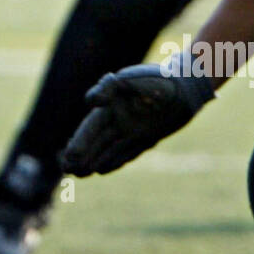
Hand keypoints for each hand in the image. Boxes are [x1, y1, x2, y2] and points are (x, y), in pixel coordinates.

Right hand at [60, 57, 214, 176]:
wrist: (186, 84)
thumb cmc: (159, 79)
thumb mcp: (132, 80)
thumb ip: (109, 87)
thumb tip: (90, 102)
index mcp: (111, 105)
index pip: (91, 127)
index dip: (80, 141)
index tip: (69, 155)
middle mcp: (119, 118)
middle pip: (95, 140)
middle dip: (81, 155)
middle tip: (66, 169)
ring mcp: (132, 129)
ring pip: (107, 149)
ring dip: (93, 160)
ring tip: (77, 174)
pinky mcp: (146, 138)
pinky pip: (127, 153)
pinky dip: (114, 161)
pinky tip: (101, 170)